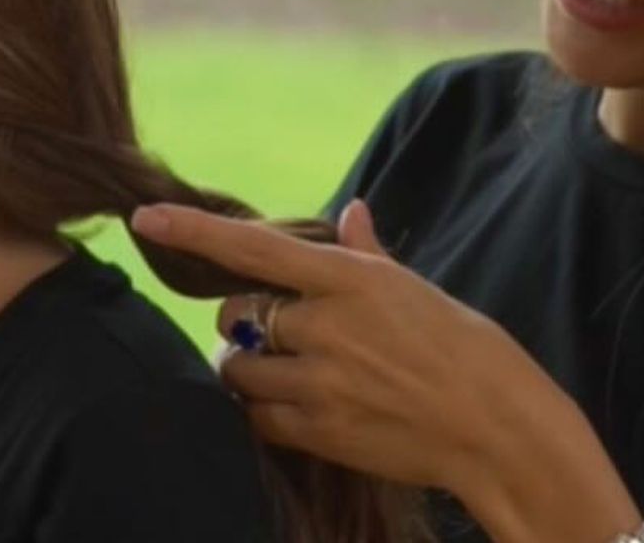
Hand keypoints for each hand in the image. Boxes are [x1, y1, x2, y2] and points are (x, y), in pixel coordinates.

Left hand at [129, 200, 642, 541]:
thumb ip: (367, 254)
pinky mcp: (322, 431)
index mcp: (353, 278)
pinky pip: (258, 418)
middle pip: (235, 317)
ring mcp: (322, 381)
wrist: (498, 428)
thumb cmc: (466, 349)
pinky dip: (262, 410)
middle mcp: (329, 325)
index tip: (145, 216)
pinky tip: (293, 405)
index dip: (195, 229)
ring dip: (243, 369)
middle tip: (266, 333)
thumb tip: (350, 211)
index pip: (255, 247)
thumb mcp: (417, 290)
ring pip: (237, 371)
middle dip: (238, 324)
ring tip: (281, 371)